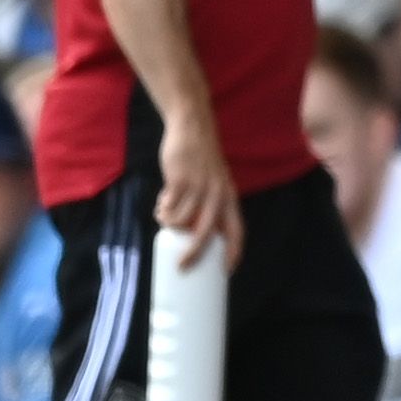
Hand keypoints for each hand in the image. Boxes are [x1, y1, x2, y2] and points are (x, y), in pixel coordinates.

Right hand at [153, 119, 240, 269]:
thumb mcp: (214, 184)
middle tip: (182, 266)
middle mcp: (217, 194)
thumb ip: (208, 205)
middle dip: (194, 253)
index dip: (234, 252)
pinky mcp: (179, 181)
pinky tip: (162, 201)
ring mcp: (198, 188)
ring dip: (169, 223)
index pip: (237, 230)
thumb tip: (192, 234)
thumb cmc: (202, 162)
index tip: (227, 271)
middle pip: (206, 232)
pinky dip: (163, 209)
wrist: (192, 129)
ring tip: (165, 214)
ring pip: (181, 220)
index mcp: (229, 197)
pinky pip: (168, 207)